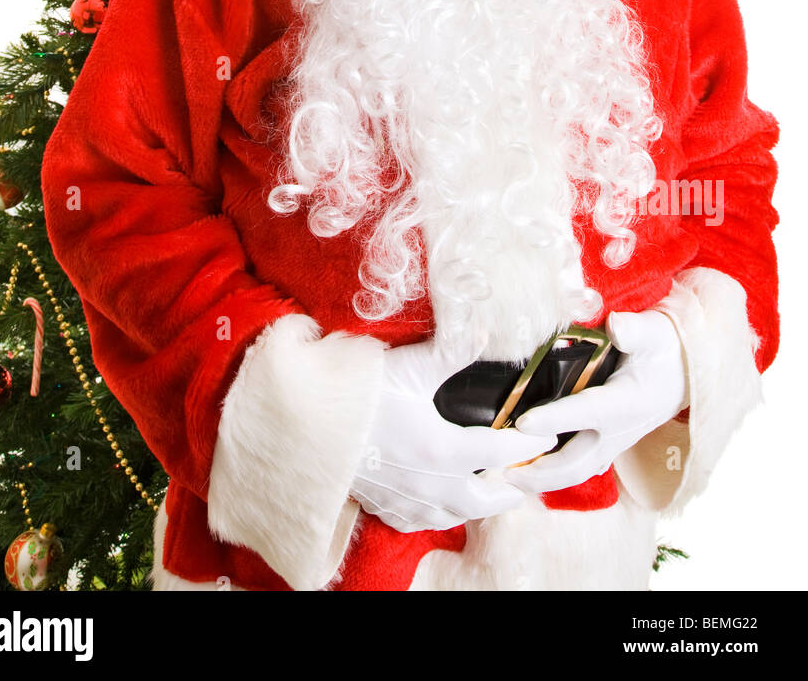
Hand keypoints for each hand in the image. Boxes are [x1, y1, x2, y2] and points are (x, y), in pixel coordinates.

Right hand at [350, 334, 557, 532]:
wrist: (305, 424)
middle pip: (484, 500)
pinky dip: (437, 515)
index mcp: (443, 450)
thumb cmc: (357, 393)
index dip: (528, 445)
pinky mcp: (382, 505)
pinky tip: (438, 503)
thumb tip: (485, 330)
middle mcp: (430, 484)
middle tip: (524, 480)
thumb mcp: (411, 367)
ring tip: (486, 491)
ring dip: (475, 505)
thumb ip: (453, 350)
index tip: (546, 438)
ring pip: (453, 515)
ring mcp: (405, 500)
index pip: (501, 452)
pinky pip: (419, 522)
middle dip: (509, 491)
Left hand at [502, 310, 687, 494]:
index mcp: (625, 402)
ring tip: (508, 480)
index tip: (523, 424)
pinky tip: (531, 473)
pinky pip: (581, 467)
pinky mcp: (609, 445)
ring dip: (543, 479)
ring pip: (576, 470)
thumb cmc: (663, 347)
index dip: (554, 419)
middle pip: (576, 461)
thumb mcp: (652, 332)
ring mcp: (614, 442)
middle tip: (504, 472)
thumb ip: (634, 330)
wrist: (686, 371)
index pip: (585, 412)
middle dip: (540, 471)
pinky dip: (555, 474)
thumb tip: (616, 327)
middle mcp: (618, 430)